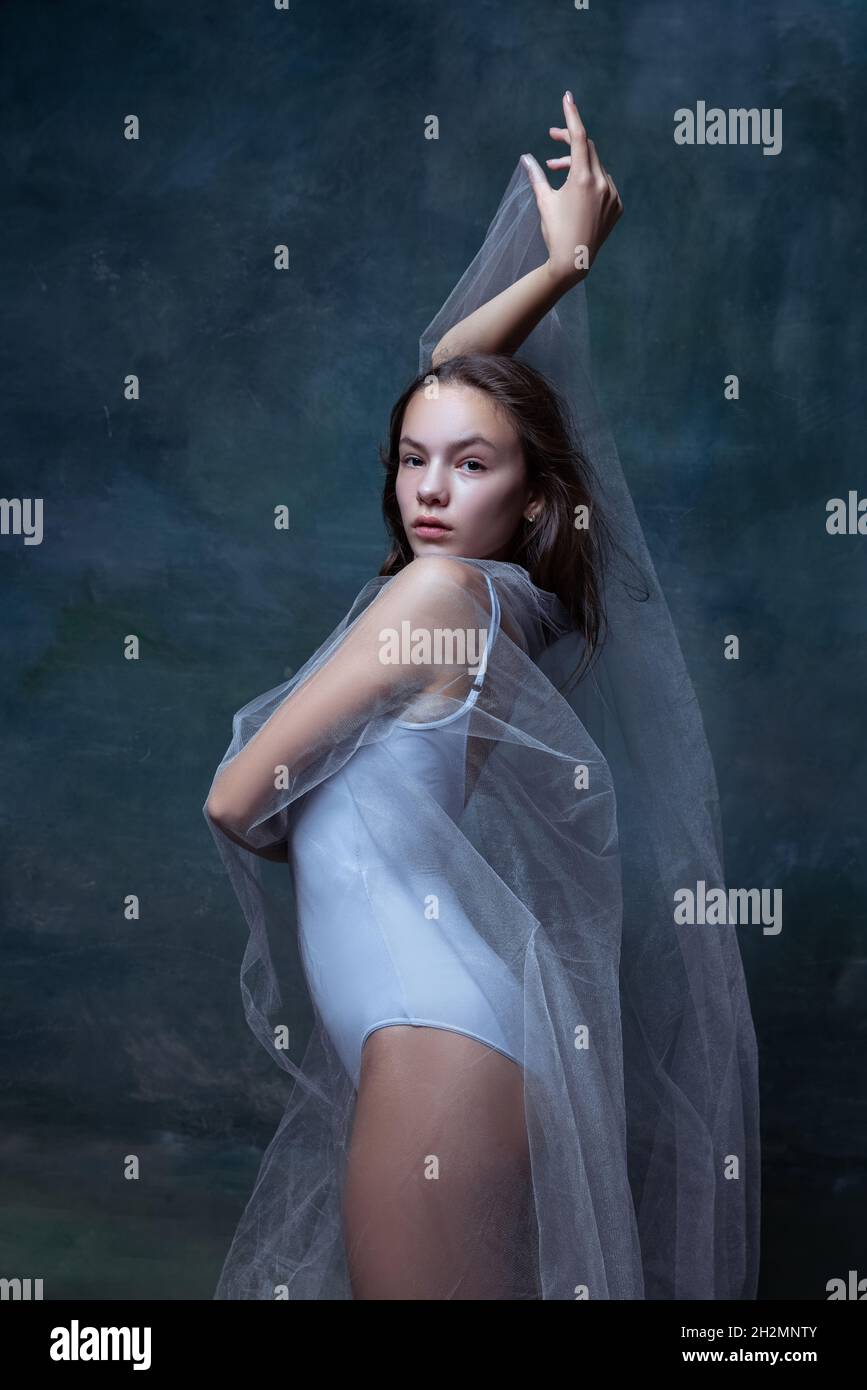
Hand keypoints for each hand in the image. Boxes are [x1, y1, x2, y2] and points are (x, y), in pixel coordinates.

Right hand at [521, 91, 622, 287]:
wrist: (574, 262)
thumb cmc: (555, 231)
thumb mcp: (544, 201)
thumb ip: (536, 175)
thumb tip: (525, 158)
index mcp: (582, 179)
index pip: (579, 137)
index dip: (572, 115)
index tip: (567, 98)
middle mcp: (602, 183)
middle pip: (587, 148)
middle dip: (569, 141)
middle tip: (552, 137)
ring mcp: (612, 195)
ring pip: (596, 166)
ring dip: (577, 164)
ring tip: (557, 171)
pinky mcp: (618, 206)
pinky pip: (605, 184)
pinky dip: (591, 181)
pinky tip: (577, 194)